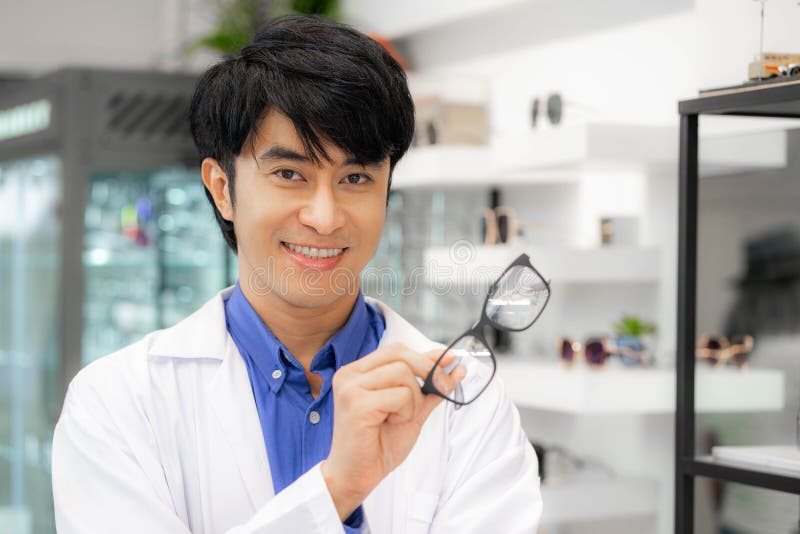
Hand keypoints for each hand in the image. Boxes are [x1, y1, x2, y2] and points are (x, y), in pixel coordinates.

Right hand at [320, 342, 465, 520]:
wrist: (356, 476)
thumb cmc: (378, 445)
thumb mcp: (409, 409)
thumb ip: (428, 387)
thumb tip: (453, 364)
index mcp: (357, 372)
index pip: (396, 350)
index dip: (425, 356)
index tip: (449, 361)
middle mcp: (350, 375)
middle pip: (400, 355)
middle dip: (427, 370)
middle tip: (439, 389)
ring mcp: (351, 388)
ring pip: (403, 374)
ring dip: (414, 399)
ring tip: (399, 418)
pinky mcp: (357, 405)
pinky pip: (400, 395)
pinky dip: (406, 411)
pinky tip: (392, 423)